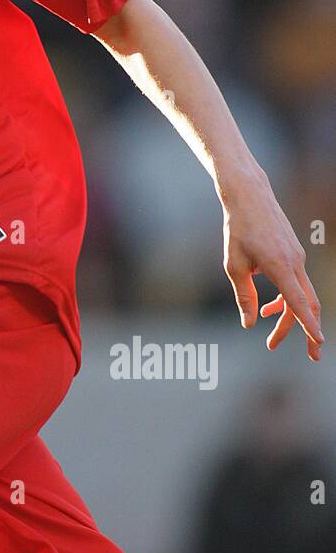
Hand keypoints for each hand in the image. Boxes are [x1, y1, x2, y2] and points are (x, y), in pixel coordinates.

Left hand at [221, 176, 323, 361]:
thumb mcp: (234, 264)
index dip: (307, 325)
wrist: (250, 196)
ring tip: (272, 339)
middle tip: (311, 356)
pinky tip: (268, 309)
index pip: (298, 302)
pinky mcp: (294, 254)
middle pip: (306, 304)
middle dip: (307, 331)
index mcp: (280, 266)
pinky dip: (285, 300)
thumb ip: (244, 295)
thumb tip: (250, 323)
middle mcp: (295, 263)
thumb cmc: (238, 229)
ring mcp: (297, 258)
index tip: (317, 342)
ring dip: (289, 318)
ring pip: (301, 295)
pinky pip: (295, 284)